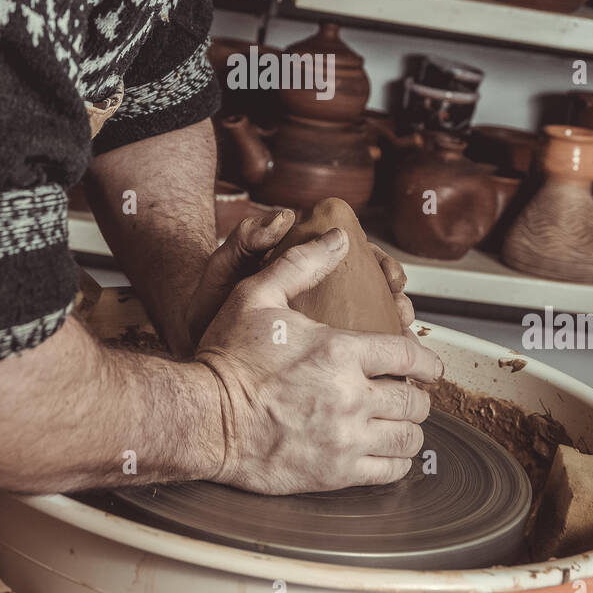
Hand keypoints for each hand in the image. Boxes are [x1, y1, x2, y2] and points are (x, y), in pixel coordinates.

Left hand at [187, 211, 414, 344]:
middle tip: (403, 313)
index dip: (380, 264)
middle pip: (372, 293)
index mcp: (305, 268)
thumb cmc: (206, 300)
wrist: (190, 344)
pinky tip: (387, 375)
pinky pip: (352, 360)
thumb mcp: (225, 266)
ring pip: (368, 327)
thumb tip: (285, 218)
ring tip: (402, 340)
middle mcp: (318, 296)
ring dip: (392, 332)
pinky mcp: (313, 359)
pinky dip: (373, 364)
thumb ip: (249, 239)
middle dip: (395, 302)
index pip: (356, 258)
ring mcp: (318, 329)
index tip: (390, 277)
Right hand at [194, 226, 442, 494]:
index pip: (409, 356)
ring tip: (398, 422)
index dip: (427, 361)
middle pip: (414, 400)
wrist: (203, 418)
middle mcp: (350, 398)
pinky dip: (396, 462)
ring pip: (407, 438)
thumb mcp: (257, 295)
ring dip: (409, 428)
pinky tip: (386, 452)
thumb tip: (340, 240)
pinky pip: (389, 472)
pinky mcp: (335, 474)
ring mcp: (345, 439)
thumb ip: (301, 264)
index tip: (429, 366)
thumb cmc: (228, 358)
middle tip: (407, 393)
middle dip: (417, 395)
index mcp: (339, 352)